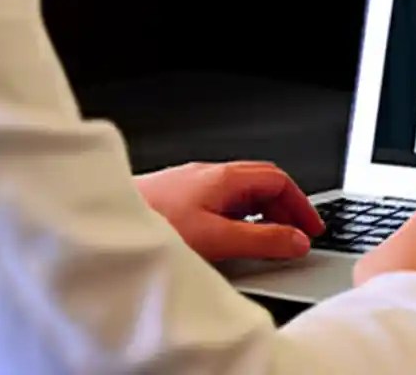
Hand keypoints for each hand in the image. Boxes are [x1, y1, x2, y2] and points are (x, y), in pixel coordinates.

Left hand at [135, 161, 325, 262]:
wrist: (104, 216)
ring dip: (261, 213)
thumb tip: (295, 240)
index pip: (278, 179)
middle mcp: (209, 174)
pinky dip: (238, 217)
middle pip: (262, 184)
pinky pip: (220, 201)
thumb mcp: (217, 238)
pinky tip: (230, 238)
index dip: (301, 203)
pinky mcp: (177, 196)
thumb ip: (261, 240)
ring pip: (240, 193)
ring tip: (269, 241)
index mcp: (224, 177)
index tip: (311, 228)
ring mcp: (192, 183)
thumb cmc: (152, 222)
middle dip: (285, 208)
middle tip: (297, 235)